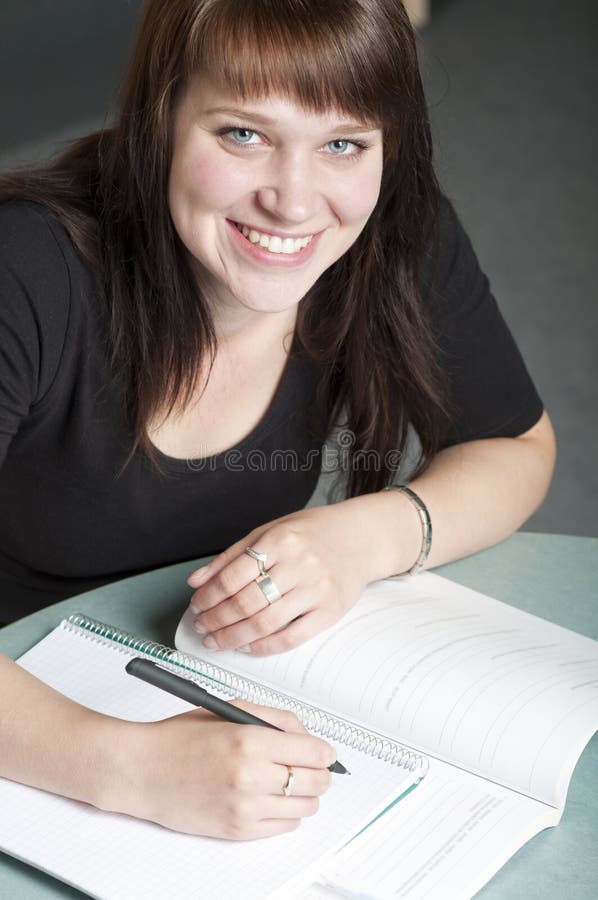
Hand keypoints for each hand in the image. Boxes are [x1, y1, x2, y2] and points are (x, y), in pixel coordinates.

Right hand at [107, 702, 333, 838]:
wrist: (142, 771)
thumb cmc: (180, 738)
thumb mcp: (229, 711)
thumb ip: (274, 718)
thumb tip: (307, 734)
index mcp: (249, 740)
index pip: (313, 752)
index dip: (325, 751)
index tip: (324, 751)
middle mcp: (250, 776)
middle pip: (315, 781)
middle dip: (320, 772)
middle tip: (311, 766)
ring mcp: (244, 807)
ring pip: (305, 807)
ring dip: (306, 794)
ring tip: (290, 782)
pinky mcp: (237, 830)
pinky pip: (285, 827)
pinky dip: (288, 813)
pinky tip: (273, 798)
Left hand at [186, 503, 373, 654]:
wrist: (360, 537)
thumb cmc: (312, 533)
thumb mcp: (268, 531)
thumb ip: (231, 557)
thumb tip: (197, 581)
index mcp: (280, 540)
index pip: (232, 576)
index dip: (208, 597)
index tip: (197, 606)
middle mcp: (299, 564)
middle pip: (245, 602)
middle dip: (216, 620)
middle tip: (202, 626)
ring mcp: (317, 590)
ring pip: (264, 623)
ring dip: (233, 637)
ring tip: (217, 640)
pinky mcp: (331, 611)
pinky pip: (291, 638)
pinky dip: (264, 647)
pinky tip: (248, 646)